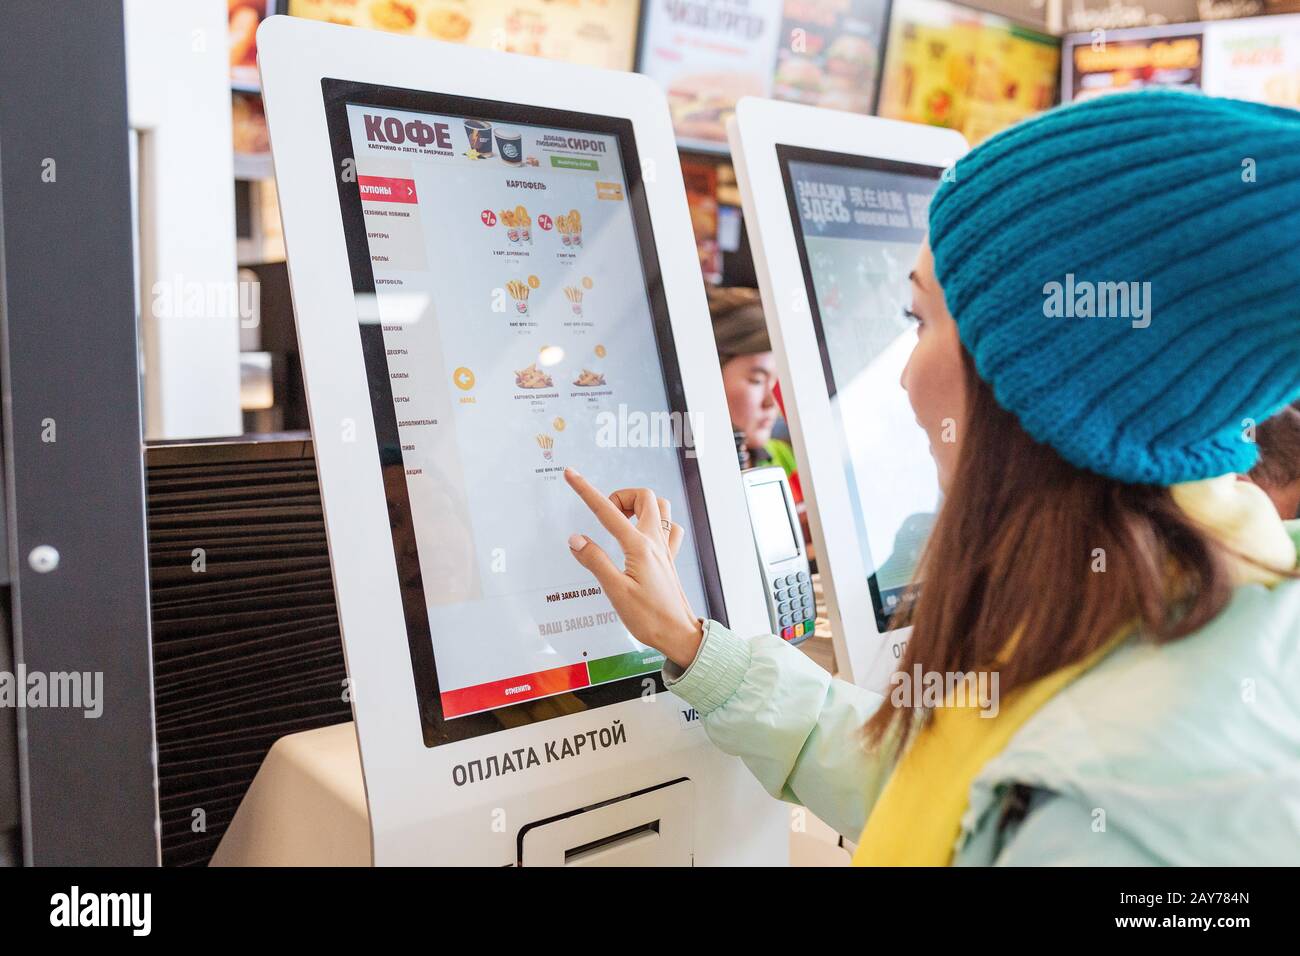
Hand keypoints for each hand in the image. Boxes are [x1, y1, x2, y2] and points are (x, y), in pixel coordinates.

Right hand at [563, 468, 703, 668]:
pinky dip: (658, 523)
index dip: (586, 490)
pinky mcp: (670, 559)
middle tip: (605, 513)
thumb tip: (576, 539)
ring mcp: (666, 549)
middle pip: (644, 497)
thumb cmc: (650, 618)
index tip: (572, 475)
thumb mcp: (615, 591)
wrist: (679, 635)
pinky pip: (670, 528)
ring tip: (622, 521)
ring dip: (641, 505)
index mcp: (639, 547)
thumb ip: (595, 561)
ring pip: (661, 508)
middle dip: (621, 496)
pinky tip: (645, 536)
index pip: (607, 511)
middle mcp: (655, 542)